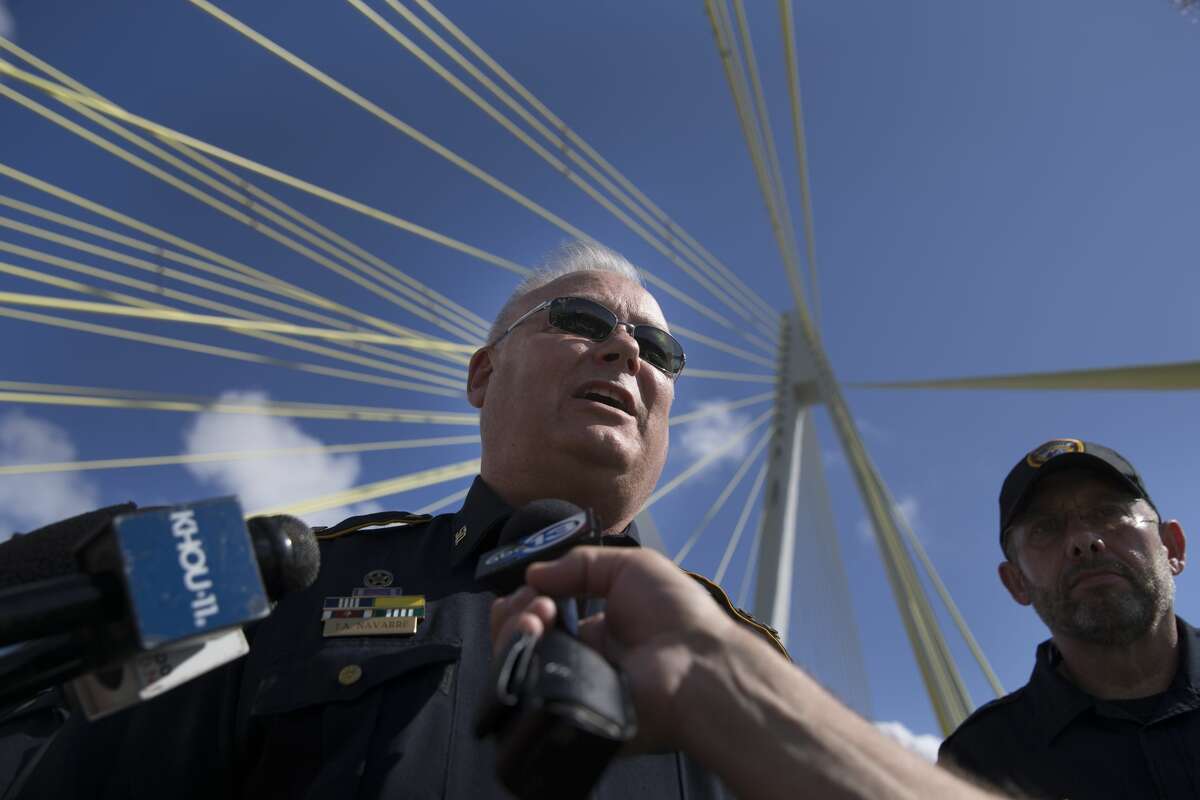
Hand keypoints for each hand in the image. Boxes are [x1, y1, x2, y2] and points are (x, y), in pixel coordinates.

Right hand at [489, 546, 740, 752]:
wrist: (700, 664)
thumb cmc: (677, 615)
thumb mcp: (632, 567)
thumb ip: (581, 564)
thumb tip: (531, 574)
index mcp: (594, 635)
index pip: (540, 621)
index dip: (525, 601)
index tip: (529, 588)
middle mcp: (577, 664)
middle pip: (520, 642)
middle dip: (513, 614)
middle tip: (534, 603)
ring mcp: (568, 691)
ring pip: (514, 666)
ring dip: (512, 630)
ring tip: (537, 615)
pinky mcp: (563, 715)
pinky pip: (520, 694)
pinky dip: (515, 658)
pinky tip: (534, 634)